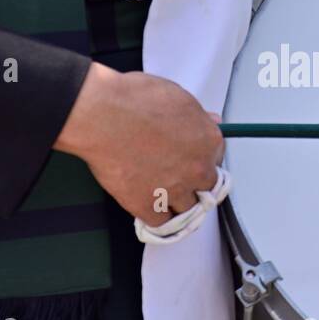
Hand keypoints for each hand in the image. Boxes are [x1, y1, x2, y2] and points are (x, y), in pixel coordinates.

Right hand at [54, 64, 222, 226]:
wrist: (101, 116)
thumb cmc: (134, 100)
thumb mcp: (176, 97)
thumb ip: (197, 116)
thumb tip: (210, 121)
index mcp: (208, 141)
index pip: (216, 159)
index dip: (201, 157)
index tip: (190, 157)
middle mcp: (197, 169)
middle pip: (205, 187)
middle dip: (193, 182)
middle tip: (176, 175)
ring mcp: (175, 190)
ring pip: (187, 208)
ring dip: (177, 202)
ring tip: (162, 191)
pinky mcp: (148, 206)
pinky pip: (161, 222)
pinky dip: (156, 215)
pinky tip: (149, 205)